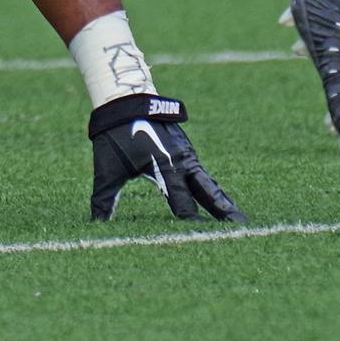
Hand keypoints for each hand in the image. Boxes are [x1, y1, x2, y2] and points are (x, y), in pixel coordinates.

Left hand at [89, 94, 244, 222]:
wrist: (125, 98)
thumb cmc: (115, 134)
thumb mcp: (107, 169)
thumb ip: (104, 199)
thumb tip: (96, 224)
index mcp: (167, 168)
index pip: (183, 204)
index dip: (191, 225)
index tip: (201, 242)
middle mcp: (183, 163)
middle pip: (209, 193)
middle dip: (225, 212)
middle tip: (244, 231)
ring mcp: (188, 155)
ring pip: (210, 184)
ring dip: (223, 202)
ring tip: (239, 221)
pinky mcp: (186, 150)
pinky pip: (204, 175)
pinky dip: (213, 189)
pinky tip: (219, 201)